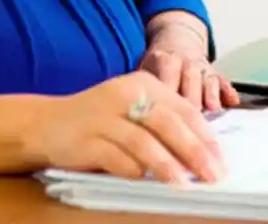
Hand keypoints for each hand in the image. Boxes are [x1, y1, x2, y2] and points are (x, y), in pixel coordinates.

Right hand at [31, 71, 225, 184]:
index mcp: (143, 83)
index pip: (183, 109)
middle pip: (167, 123)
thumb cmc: (100, 121)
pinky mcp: (85, 139)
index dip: (205, 137)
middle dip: (193, 151)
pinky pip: (114, 156)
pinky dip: (131, 169)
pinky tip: (143, 181)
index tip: (220, 161)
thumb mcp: (133, 111)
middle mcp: (124, 95)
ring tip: (183, 184)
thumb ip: (163, 125)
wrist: (47, 123)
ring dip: (166, 164)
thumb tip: (204, 154)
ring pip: (142, 140)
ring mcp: (103, 117)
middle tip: (211, 175)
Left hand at [139, 42, 240, 112]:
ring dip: (210, 97)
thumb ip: (139, 88)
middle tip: (189, 125)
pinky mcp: (215, 72)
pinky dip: (228, 92)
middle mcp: (186, 62)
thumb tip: (129, 113)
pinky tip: (232, 102)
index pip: (166, 79)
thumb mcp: (143, 69)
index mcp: (165, 60)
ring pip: (208, 82)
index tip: (165, 119)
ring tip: (213, 112)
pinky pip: (224, 81)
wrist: (177, 40)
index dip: (166, 99)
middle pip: (190, 82)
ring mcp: (203, 67)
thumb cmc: (157, 65)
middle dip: (190, 103)